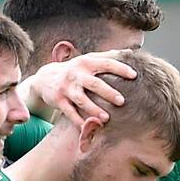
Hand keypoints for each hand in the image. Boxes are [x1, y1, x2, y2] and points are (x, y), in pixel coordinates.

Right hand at [23, 50, 137, 127]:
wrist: (45, 78)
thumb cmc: (74, 70)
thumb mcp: (87, 60)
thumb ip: (106, 56)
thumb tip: (129, 52)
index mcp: (86, 62)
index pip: (106, 63)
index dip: (120, 68)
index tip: (134, 75)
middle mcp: (76, 74)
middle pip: (94, 83)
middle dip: (108, 92)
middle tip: (122, 101)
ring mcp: (66, 88)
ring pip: (81, 100)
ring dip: (94, 109)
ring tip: (106, 119)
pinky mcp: (58, 100)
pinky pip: (70, 113)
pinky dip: (79, 121)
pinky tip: (88, 128)